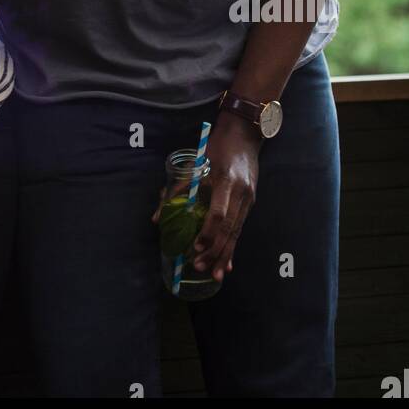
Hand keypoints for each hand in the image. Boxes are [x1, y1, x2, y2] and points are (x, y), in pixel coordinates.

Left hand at [189, 113, 260, 279]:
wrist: (244, 134)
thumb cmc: (217, 146)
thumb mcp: (197, 163)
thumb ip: (178, 189)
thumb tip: (158, 218)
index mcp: (226, 181)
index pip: (219, 214)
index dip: (208, 233)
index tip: (196, 247)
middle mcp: (241, 192)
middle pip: (229, 229)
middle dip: (214, 251)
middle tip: (199, 267)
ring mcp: (249, 198)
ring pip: (237, 232)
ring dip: (225, 255)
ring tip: (215, 275)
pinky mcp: (251, 202)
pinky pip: (241, 228)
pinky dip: (233, 246)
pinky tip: (229, 263)